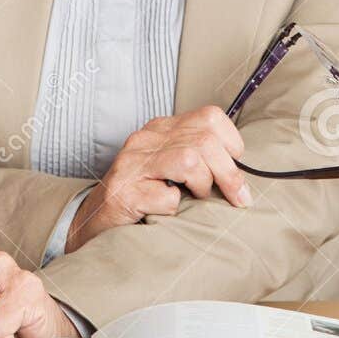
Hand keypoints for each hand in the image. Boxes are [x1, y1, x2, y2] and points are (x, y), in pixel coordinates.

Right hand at [66, 105, 249, 252]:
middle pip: (205, 141)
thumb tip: (242, 170)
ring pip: (189, 160)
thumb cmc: (142, 196)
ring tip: (197, 198)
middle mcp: (146, 139)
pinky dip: (174, 207)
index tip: (237, 165)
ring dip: (203, 185)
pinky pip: (166, 196)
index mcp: (162, 129)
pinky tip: (166, 210)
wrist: (96, 221)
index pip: (209, 117)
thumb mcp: (171, 168)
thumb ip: (200, 158)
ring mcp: (133, 164)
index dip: (231, 142)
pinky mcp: (124, 192)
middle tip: (237, 197)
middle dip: (229, 173)